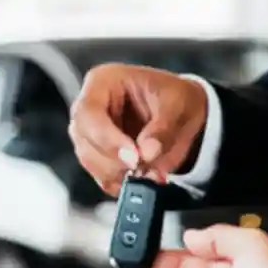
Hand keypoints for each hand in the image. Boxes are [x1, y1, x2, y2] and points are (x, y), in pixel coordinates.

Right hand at [69, 64, 208, 195]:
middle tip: (145, 169)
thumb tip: (146, 153)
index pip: (88, 113)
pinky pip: (103, 178)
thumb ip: (162, 129)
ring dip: (120, 175)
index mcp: (102, 83)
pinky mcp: (100, 159)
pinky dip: (124, 185)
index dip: (107, 139)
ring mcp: (91, 135)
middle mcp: (89, 109)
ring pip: (90, 162)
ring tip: (153, 175)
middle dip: (114, 162)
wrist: (182, 116)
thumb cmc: (175, 99)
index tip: (133, 157)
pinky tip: (147, 180)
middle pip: (84, 141)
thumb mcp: (176, 105)